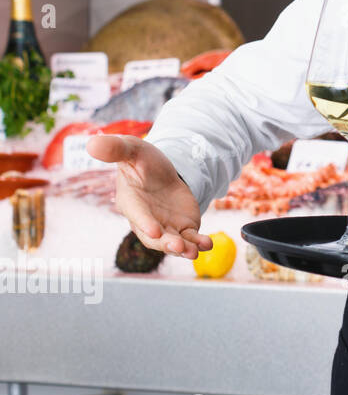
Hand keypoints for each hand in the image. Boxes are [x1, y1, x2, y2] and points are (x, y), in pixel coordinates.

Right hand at [86, 135, 208, 259]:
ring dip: (183, 248)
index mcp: (130, 201)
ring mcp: (164, 226)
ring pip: (172, 242)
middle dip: (166, 243)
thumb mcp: (132, 149)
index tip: (155, 232)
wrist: (163, 172)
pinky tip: (207, 243)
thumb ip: (116, 149)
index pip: (137, 215)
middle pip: (154, 236)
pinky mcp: (182, 228)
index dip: (145, 223)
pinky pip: (190, 238)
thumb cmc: (141, 160)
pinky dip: (198, 243)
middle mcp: (145, 219)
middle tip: (178, 246)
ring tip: (193, 251)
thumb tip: (92, 143)